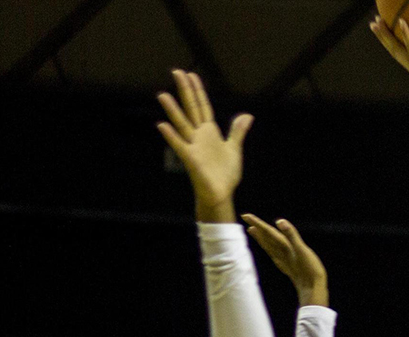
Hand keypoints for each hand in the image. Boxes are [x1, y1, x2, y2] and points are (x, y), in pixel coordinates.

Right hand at [155, 69, 252, 221]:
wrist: (221, 193)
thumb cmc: (225, 174)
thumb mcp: (234, 149)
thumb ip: (237, 131)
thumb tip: (247, 116)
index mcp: (210, 132)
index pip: (202, 106)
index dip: (198, 91)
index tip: (191, 75)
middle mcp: (199, 136)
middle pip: (191, 108)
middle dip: (185, 91)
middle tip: (176, 72)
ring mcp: (193, 146)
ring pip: (182, 124)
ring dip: (173, 110)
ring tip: (162, 95)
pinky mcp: (191, 159)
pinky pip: (179, 145)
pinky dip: (171, 136)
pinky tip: (162, 125)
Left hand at [243, 215, 328, 306]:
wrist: (312, 290)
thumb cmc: (309, 270)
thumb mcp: (301, 250)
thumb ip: (291, 235)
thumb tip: (279, 221)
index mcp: (284, 247)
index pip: (268, 232)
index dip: (258, 223)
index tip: (246, 216)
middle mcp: (281, 253)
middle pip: (266, 238)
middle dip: (257, 228)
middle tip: (246, 218)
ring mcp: (283, 260)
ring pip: (268, 246)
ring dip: (261, 237)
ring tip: (252, 230)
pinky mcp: (287, 266)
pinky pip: (274, 254)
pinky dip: (269, 248)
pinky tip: (269, 249)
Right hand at [370, 10, 408, 109]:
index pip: (405, 51)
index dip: (397, 42)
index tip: (390, 31)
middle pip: (394, 48)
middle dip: (384, 37)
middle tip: (374, 23)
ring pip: (396, 48)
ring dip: (386, 35)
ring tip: (375, 23)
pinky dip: (407, 36)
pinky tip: (403, 23)